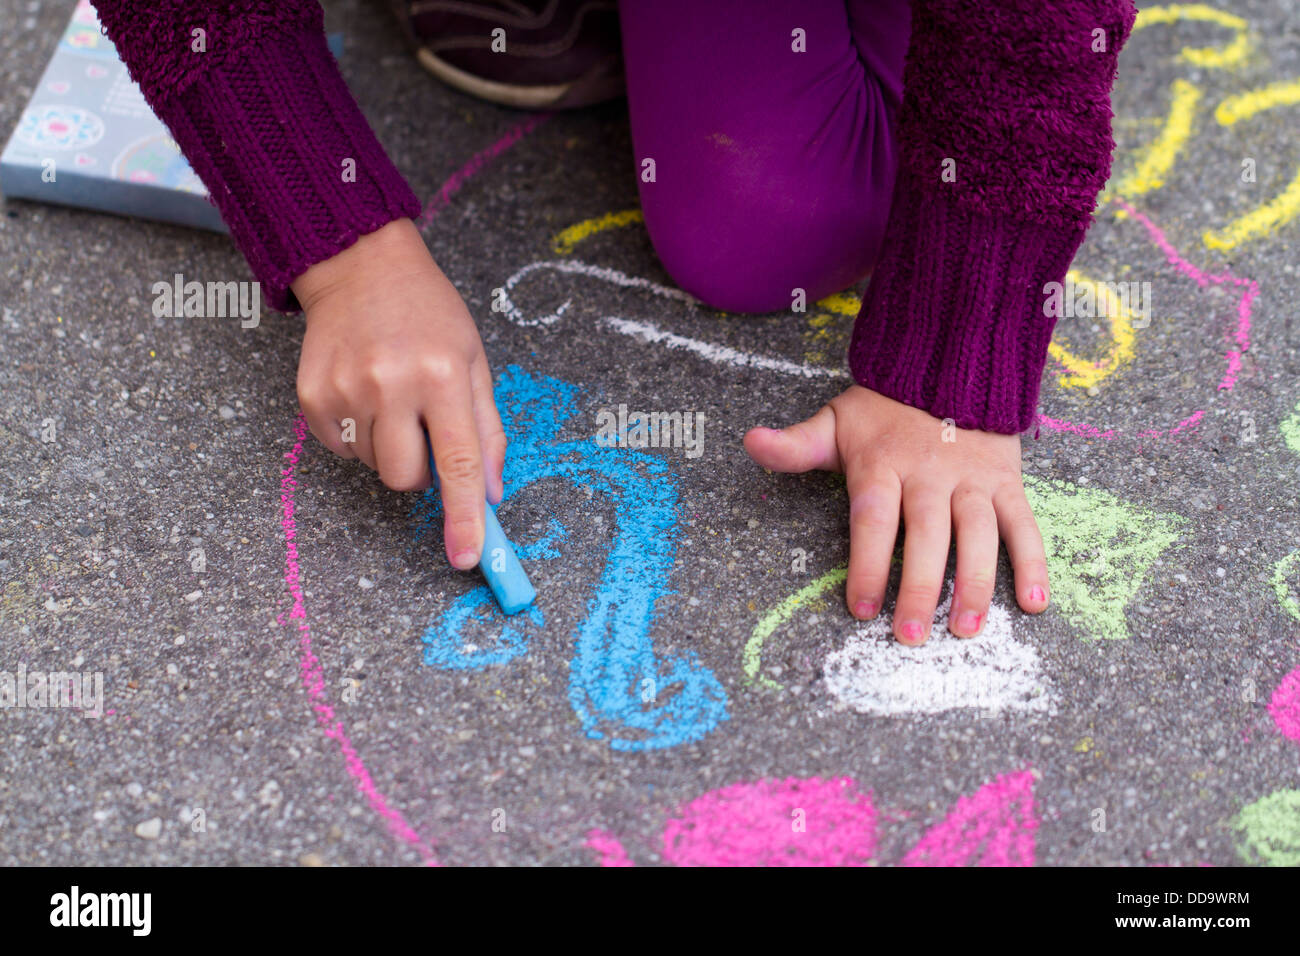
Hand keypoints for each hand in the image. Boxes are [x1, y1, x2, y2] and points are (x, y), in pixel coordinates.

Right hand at [292, 218, 504, 569]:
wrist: (360, 266)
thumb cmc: (428, 314)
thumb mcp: (474, 360)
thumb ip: (488, 430)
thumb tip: (491, 494)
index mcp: (443, 373)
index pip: (459, 462)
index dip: (464, 516)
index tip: (468, 557)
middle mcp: (391, 383)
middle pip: (407, 479)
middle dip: (422, 473)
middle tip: (425, 429)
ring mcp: (345, 391)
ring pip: (374, 467)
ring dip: (390, 449)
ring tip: (392, 399)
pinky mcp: (312, 397)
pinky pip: (341, 451)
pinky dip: (358, 437)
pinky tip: (364, 396)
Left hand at [744, 384, 1048, 643]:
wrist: (948, 365)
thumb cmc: (881, 412)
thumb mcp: (834, 422)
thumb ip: (795, 444)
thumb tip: (750, 441)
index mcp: (883, 464)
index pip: (873, 519)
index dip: (867, 563)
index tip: (861, 608)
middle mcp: (930, 473)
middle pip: (926, 535)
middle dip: (918, 588)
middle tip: (909, 637)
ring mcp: (972, 479)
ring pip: (978, 534)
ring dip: (975, 584)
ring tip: (965, 629)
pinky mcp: (1006, 482)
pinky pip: (1024, 523)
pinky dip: (1033, 561)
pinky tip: (1034, 601)